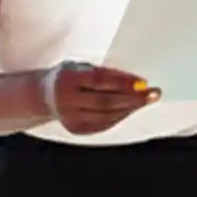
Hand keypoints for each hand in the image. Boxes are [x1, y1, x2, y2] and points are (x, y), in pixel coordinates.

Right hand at [39, 61, 160, 135]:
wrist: (42, 96)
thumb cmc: (68, 77)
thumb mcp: (79, 67)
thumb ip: (102, 73)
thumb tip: (132, 80)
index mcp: (68, 79)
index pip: (99, 81)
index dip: (123, 82)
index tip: (143, 81)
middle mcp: (68, 100)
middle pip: (106, 101)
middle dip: (133, 98)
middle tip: (153, 93)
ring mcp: (72, 118)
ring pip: (107, 115)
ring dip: (130, 108)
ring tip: (147, 100)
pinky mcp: (77, 129)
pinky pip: (104, 124)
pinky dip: (120, 116)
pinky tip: (131, 109)